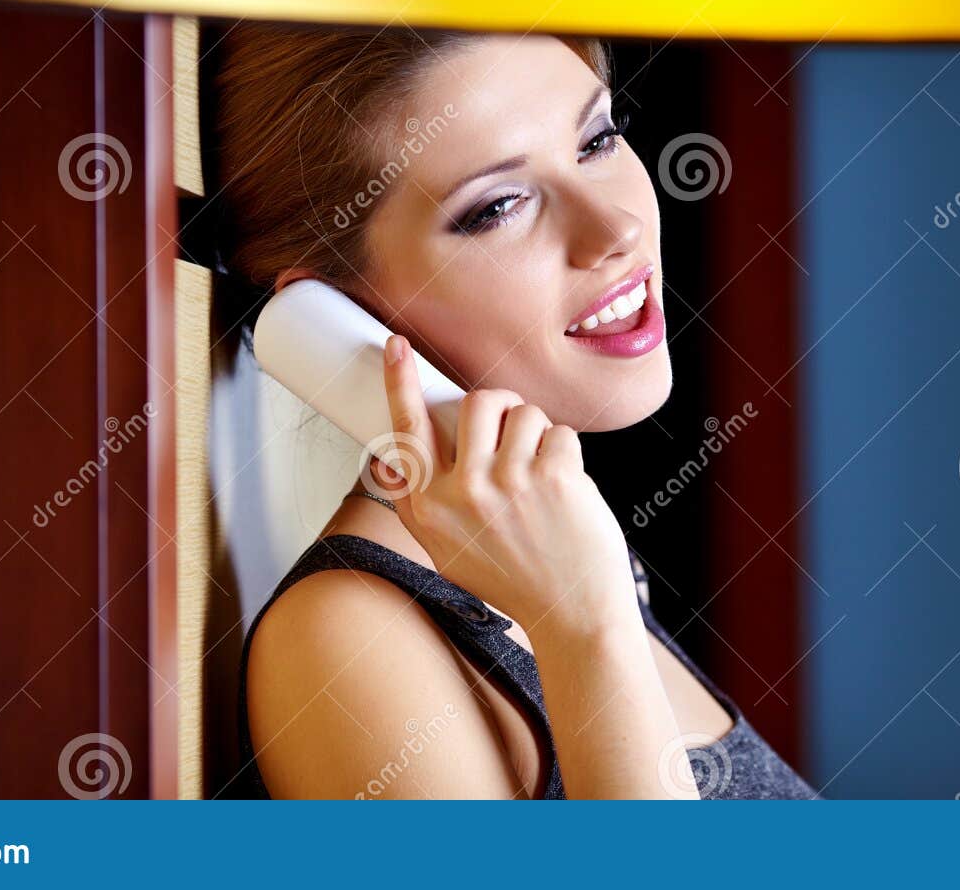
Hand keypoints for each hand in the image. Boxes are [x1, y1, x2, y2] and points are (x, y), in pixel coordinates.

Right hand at [368, 334, 639, 640]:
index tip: (397, 345)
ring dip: (538, 433)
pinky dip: (568, 453)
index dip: (400, 382)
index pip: (407, 431)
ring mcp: (507, 482)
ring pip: (523, 412)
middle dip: (502, 407)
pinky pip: (560, 431)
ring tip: (543, 473)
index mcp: (429, 508)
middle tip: (516, 433)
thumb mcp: (446, 549)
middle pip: (476, 404)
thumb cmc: (513, 578)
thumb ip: (418, 503)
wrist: (572, 615)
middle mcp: (461, 493)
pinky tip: (568, 490)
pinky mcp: (551, 476)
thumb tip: (387, 461)